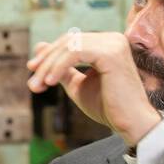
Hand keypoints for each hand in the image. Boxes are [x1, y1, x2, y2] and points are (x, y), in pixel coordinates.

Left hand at [26, 30, 160, 145]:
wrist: (130, 124)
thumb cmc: (108, 107)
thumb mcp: (77, 85)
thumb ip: (60, 67)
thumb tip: (39, 45)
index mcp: (107, 44)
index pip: (71, 42)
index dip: (49, 55)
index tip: (32, 73)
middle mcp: (112, 39)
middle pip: (68, 41)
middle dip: (45, 61)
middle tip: (32, 83)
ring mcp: (113, 44)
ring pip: (69, 46)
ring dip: (49, 65)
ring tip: (38, 85)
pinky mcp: (111, 53)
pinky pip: (75, 53)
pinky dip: (58, 66)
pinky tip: (50, 82)